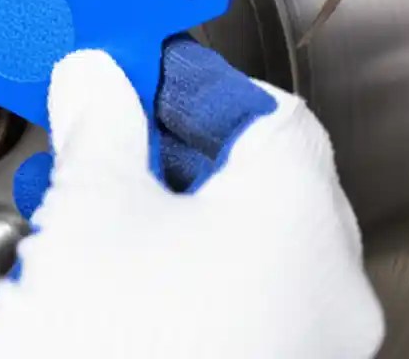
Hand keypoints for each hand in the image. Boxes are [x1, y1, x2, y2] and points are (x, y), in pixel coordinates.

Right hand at [0, 41, 384, 358]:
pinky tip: (107, 279)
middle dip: (166, 151)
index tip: (133, 77)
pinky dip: (179, 276)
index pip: (270, 113)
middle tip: (99, 140)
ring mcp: (303, 348)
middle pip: (260, 180)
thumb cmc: (113, 352)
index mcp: (299, 220)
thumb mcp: (89, 211)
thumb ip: (100, 126)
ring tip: (83, 212)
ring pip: (243, 248)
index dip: (193, 85)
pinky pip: (235, 306)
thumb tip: (96, 81)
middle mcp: (325, 288)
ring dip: (166, 214)